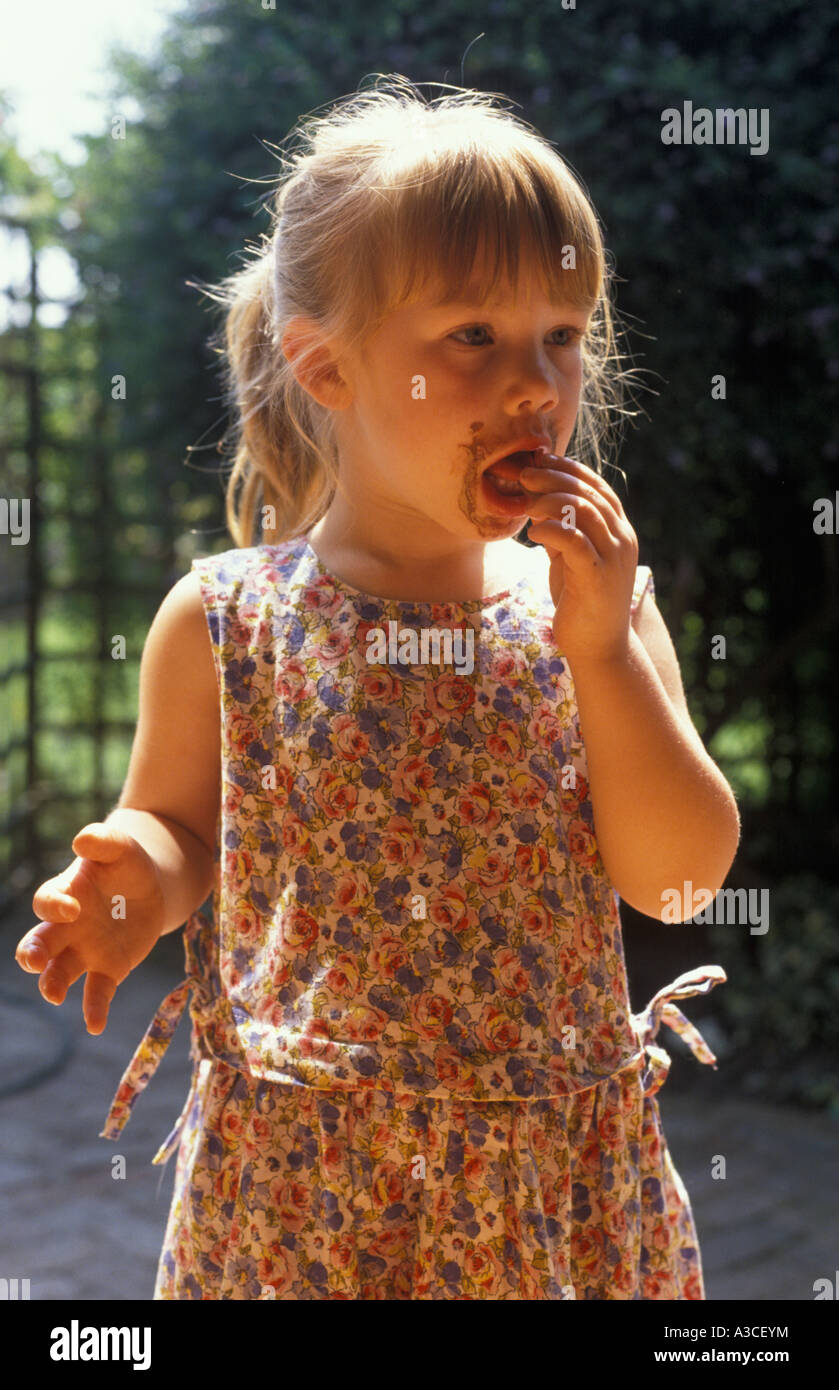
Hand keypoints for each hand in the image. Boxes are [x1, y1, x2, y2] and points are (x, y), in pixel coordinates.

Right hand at [14, 822, 165, 1034]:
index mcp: (65, 893)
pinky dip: (94, 1009)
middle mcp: (66, 927)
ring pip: (59, 971)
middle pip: (40, 942)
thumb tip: (83, 839)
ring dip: (52, 983)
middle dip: (34, 953)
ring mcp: (84, 951)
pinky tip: (96, 1025)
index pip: (47, 902)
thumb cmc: (126, 864)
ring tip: (53, 994)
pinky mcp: (107, 970)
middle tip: (35, 961)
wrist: (150, 887)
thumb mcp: (120, 847)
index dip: (55, 906)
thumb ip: (102, 841)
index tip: (71, 908)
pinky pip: (96, 992)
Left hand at [521, 454, 639, 664]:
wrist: (598, 647)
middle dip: (554, 477)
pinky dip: (551, 529)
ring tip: (525, 501)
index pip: (597, 486)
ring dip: (550, 499)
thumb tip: (538, 501)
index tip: (540, 459)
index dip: (568, 468)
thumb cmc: (582, 601)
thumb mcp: (570, 558)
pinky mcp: (598, 577)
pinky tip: (532, 530)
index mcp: (618, 530)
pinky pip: (574, 541)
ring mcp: (613, 557)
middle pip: (589, 492)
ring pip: (584, 510)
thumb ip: (561, 530)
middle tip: (524, 474)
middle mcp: (622, 538)